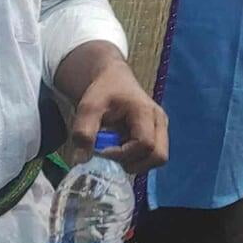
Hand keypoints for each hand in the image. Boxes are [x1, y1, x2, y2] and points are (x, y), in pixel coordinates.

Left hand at [68, 55, 168, 175]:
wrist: (114, 80)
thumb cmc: (103, 91)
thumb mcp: (88, 107)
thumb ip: (83, 132)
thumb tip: (82, 159)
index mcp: (145, 112)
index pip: (145, 144)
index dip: (122, 154)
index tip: (101, 150)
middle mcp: (159, 122)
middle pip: (159, 156)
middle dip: (133, 162)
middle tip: (112, 156)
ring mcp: (161, 128)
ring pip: (157, 158)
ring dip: (135, 162)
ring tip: (116, 150)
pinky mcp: (158, 134)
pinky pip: (152, 156)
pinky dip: (136, 159)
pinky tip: (121, 148)